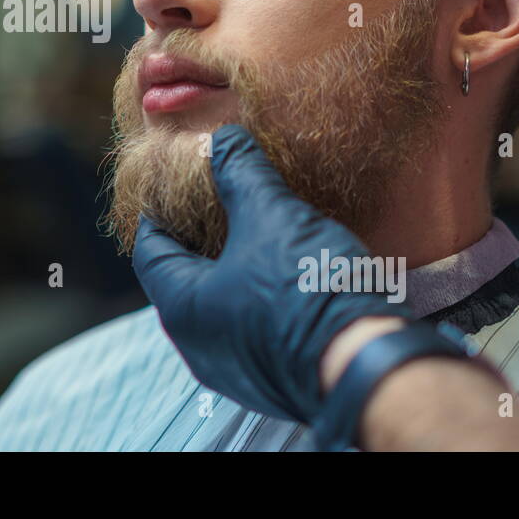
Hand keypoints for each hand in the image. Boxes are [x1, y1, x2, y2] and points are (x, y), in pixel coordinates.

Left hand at [132, 124, 412, 421]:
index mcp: (182, 307)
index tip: (166, 190)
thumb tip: (223, 139)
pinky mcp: (271, 380)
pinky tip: (282, 274)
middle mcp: (197, 347)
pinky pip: (249, 329)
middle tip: (211, 204)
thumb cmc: (307, 289)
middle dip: (195, 240)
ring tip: (251, 233)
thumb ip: (240, 173)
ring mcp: (234, 369)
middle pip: (182, 280)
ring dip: (229, 270)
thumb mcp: (271, 215)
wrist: (368, 365)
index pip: (150, 252)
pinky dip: (254, 299)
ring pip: (217, 307)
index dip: (157, 215)